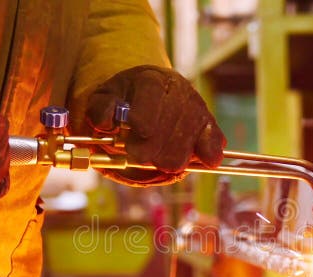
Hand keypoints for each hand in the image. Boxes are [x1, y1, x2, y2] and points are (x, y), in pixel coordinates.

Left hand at [85, 65, 224, 186]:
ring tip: (154, 153)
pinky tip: (199, 159)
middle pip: (165, 137)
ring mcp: (197, 107)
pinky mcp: (210, 124)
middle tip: (136, 152)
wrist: (147, 92)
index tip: (127, 141)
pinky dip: (206, 156)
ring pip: (182, 152)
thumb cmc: (124, 99)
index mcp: (151, 79)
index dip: (137, 130)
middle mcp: (179, 90)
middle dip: (146, 152)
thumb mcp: (104, 98)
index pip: (147, 113)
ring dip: (163, 160)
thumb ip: (99, 109)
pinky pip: (212, 146)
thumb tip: (107, 122)